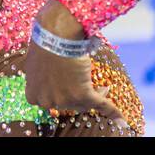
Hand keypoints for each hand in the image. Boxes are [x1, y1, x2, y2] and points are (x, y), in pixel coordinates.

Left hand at [22, 0, 127, 128]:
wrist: (56, 34)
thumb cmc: (46, 43)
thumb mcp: (38, 64)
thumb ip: (43, 78)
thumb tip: (52, 78)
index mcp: (33, 93)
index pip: (50, 102)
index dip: (63, 95)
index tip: (70, 88)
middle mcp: (47, 100)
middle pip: (68, 104)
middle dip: (80, 94)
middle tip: (88, 84)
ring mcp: (64, 99)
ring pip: (84, 103)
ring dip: (96, 95)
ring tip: (103, 86)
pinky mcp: (82, 95)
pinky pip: (100, 105)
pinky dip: (112, 112)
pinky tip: (121, 120)